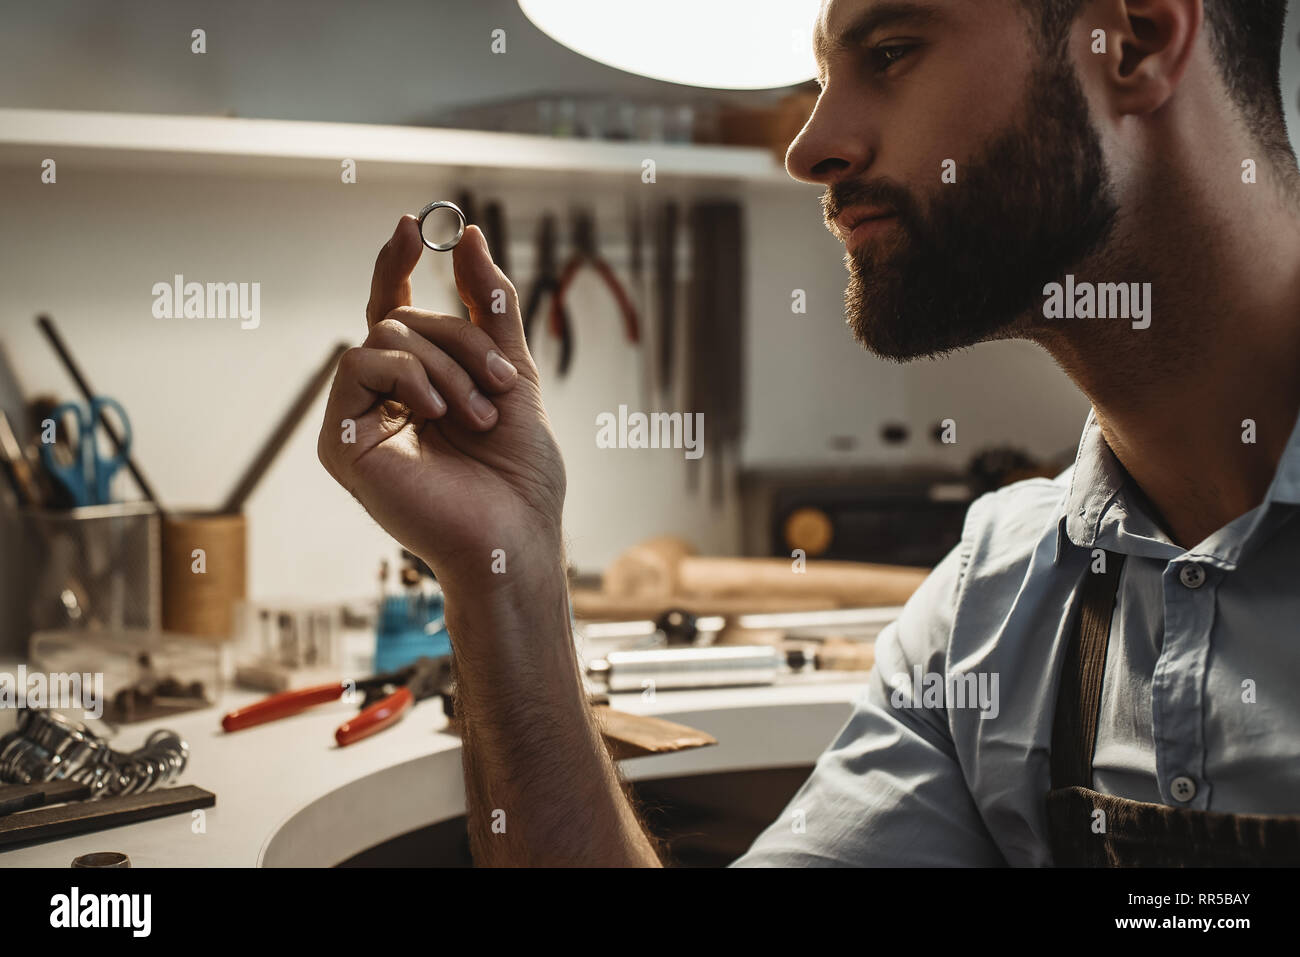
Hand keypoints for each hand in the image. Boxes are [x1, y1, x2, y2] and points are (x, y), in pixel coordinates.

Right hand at [318, 216, 565, 592]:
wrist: (515, 532)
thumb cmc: (520, 471)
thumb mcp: (514, 371)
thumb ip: (489, 306)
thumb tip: (467, 234)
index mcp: (422, 382)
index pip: (397, 309)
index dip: (398, 264)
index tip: (413, 224)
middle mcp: (385, 398)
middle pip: (401, 318)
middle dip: (460, 338)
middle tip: (502, 385)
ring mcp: (360, 418)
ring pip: (384, 337)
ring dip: (444, 364)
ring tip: (478, 413)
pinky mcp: (341, 442)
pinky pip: (359, 365)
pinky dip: (408, 377)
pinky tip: (436, 412)